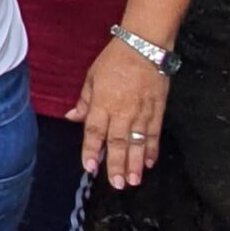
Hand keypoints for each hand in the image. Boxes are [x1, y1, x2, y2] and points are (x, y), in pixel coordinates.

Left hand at [68, 36, 169, 188]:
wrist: (145, 46)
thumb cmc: (114, 60)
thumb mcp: (92, 77)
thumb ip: (84, 101)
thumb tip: (72, 117)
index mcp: (103, 103)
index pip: (94, 132)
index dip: (91, 150)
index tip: (89, 167)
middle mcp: (122, 110)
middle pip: (118, 142)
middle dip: (117, 164)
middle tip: (116, 184)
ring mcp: (142, 112)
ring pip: (138, 142)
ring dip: (135, 163)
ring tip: (133, 180)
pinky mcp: (158, 109)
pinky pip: (154, 133)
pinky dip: (152, 149)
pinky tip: (149, 163)